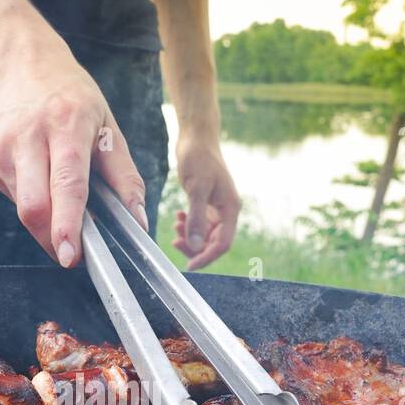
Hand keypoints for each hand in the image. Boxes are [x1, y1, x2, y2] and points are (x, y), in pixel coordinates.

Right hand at [0, 47, 148, 267]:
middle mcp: (29, 137)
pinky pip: (16, 200)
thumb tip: (138, 220)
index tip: (70, 255)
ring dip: (45, 224)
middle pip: (34, 206)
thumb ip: (125, 176)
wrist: (18, 63)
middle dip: (51, 239)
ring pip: (22, 209)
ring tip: (63, 211)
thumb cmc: (70, 95)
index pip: (66, 183)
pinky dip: (35, 205)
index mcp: (65, 124)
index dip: (67, 224)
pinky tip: (43, 183)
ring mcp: (4, 150)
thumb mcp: (108, 125)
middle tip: (72, 254)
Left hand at [171, 137, 239, 269]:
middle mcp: (226, 211)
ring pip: (205, 234)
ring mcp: (217, 207)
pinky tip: (178, 218)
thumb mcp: (196, 188)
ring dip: (190, 235)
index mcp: (230, 209)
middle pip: (213, 242)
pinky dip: (188, 225)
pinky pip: (200, 223)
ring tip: (175, 225)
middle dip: (194, 246)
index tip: (189, 266)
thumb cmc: (199, 158)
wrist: (197, 137)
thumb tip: (196, 245)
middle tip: (174, 241)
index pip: (222, 244)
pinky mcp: (207, 203)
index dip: (206, 257)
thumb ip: (196, 218)